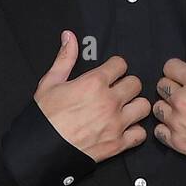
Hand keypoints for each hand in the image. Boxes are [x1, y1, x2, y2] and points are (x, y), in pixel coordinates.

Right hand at [34, 31, 150, 162]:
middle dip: (126, 85)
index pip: (121, 64)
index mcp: (94, 83)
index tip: (110, 73)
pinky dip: (135, 131)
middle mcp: (109, 102)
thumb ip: (65, 58)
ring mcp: (116, 124)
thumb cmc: (44, 117)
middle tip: (116, 91)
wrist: (41, 149)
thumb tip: (69, 36)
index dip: (115, 67)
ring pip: (143, 107)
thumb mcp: (50, 83)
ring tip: (124, 109)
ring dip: (135, 106)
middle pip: (135, 83)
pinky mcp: (117, 144)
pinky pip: (141, 134)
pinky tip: (124, 129)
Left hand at [153, 29, 185, 160]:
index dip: (178, 70)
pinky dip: (166, 129)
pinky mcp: (176, 141)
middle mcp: (182, 99)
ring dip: (167, 108)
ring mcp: (177, 121)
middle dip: (172, 87)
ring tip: (183, 111)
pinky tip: (179, 127)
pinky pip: (158, 131)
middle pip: (161, 86)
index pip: (169, 66)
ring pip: (158, 108)